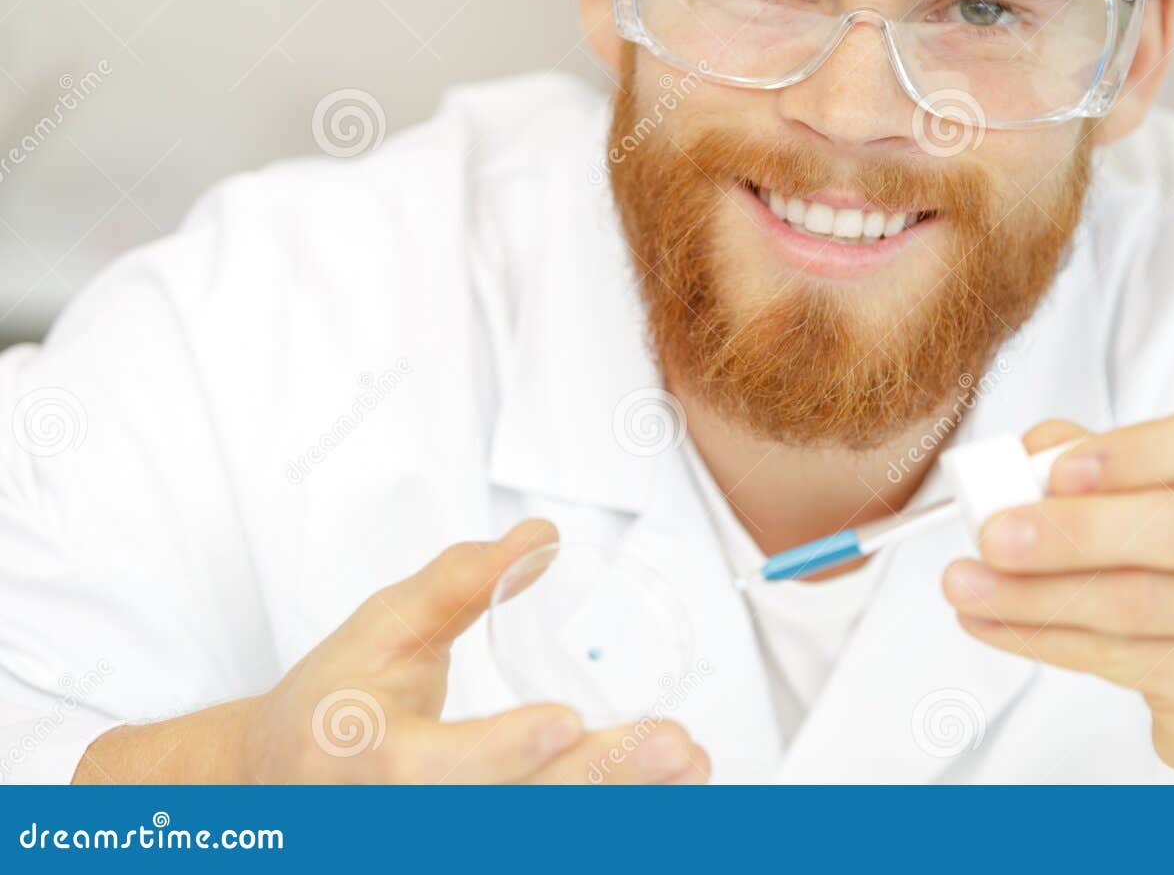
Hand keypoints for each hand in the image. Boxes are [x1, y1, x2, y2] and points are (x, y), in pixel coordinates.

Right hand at [79, 520, 710, 783]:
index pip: (430, 766)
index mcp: (366, 755)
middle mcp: (402, 818)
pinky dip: (607, 823)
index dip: (499, 750)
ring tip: (690, 770)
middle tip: (670, 746)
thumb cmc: (333, 703)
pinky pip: (541, 844)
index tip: (563, 724)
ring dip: (622, 809)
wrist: (277, 788)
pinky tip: (665, 803)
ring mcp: (434, 843)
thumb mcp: (379, 631)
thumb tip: (539, 536)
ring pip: (535, 837)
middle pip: (506, 810)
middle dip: (597, 780)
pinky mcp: (462, 850)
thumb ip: (458, 584)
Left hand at [941, 409, 1173, 782]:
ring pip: (1134, 603)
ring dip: (1032, 594)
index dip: (1133, 453)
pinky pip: (1117, 658)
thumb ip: (1105, 465)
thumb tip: (1024, 457)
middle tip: (991, 533)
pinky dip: (1041, 638)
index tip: (1056, 468)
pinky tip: (992, 622)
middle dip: (1069, 531)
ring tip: (965, 584)